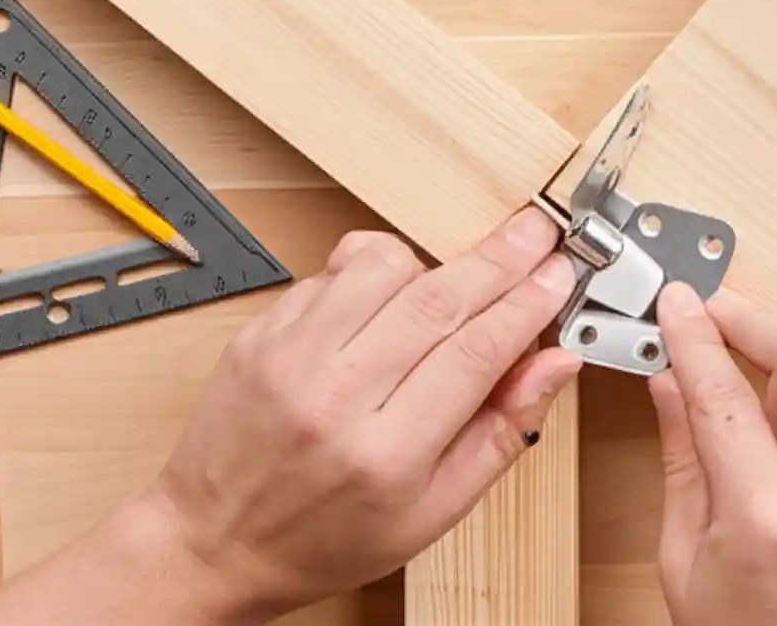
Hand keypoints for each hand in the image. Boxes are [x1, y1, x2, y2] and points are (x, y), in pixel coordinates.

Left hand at [142, 208, 579, 620]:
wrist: (219, 542)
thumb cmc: (328, 537)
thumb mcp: (435, 511)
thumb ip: (500, 431)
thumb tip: (553, 364)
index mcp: (386, 455)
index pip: (477, 353)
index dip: (528, 305)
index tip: (557, 277)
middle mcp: (333, 398)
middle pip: (438, 300)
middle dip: (500, 259)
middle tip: (537, 234)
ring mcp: (290, 357)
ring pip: (384, 266)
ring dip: (435, 262)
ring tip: (457, 282)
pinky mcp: (263, 332)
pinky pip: (333, 271)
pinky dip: (375, 271)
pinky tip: (390, 302)